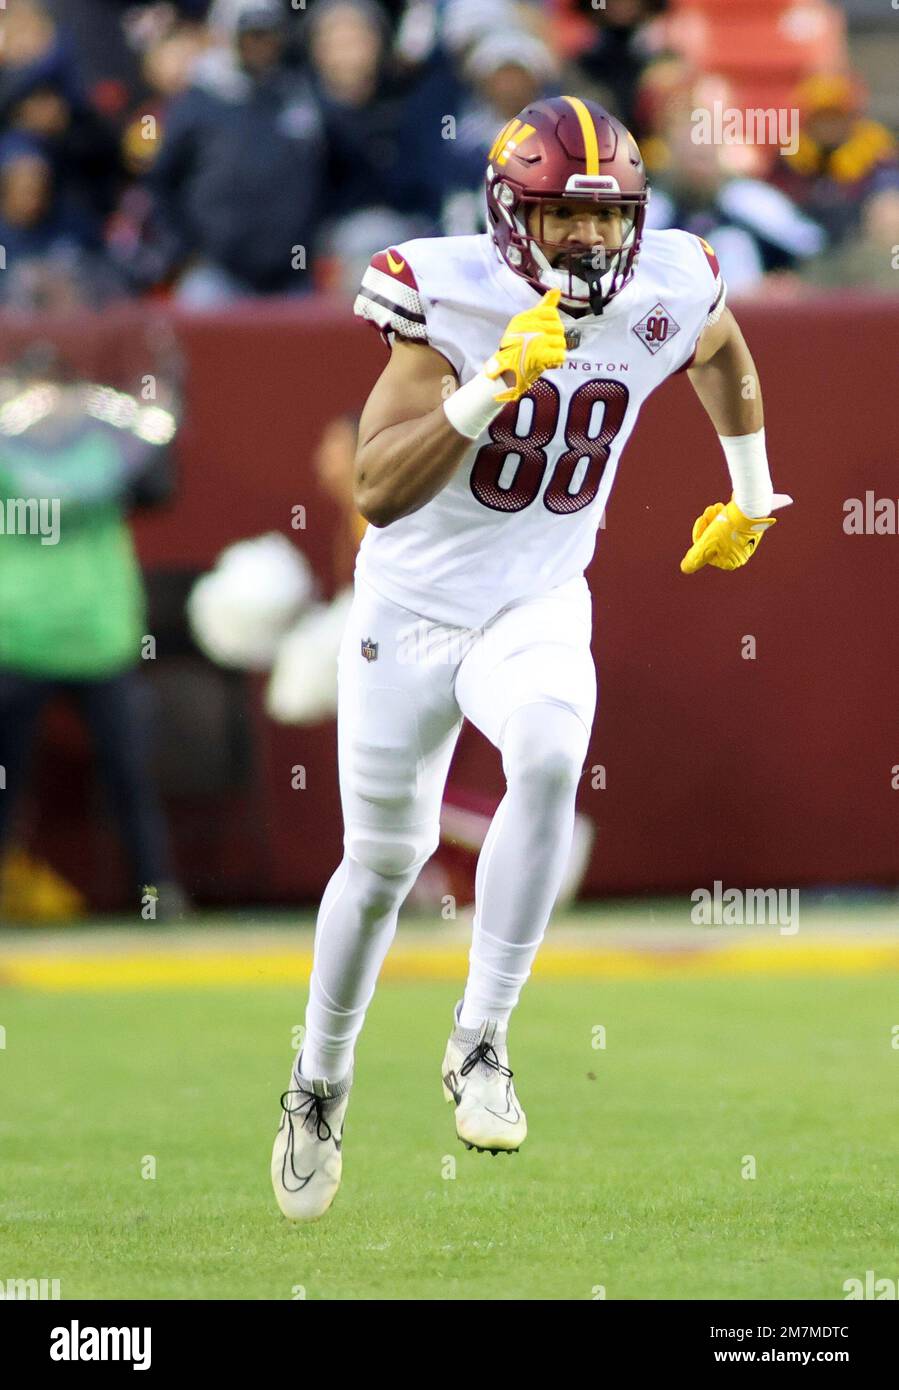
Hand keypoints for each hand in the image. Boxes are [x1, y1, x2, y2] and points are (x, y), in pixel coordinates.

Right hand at [483, 288, 566, 402]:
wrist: (503, 375)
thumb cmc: (516, 350)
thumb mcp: (525, 325)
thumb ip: (542, 308)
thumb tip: (556, 290)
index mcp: (524, 318)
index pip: (551, 313)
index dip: (553, 325)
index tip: (545, 334)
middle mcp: (529, 327)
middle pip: (559, 328)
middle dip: (555, 340)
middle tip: (543, 348)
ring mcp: (535, 341)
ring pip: (561, 342)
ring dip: (556, 352)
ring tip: (544, 357)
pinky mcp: (540, 355)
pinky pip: (560, 355)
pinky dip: (556, 361)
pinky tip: (547, 364)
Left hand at [680, 494, 791, 573]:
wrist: (752, 506)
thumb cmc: (729, 527)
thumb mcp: (707, 545)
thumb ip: (695, 558)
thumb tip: (685, 568)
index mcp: (729, 562)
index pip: (705, 550)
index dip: (699, 533)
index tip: (702, 519)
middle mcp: (738, 554)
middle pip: (713, 539)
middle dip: (708, 523)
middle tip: (709, 510)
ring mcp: (744, 541)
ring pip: (720, 530)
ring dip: (714, 516)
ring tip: (717, 506)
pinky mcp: (748, 530)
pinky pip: (730, 524)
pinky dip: (724, 515)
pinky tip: (723, 506)